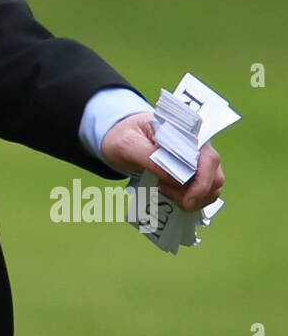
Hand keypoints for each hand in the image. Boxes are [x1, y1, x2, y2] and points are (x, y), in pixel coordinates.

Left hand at [100, 111, 224, 212]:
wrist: (120, 140)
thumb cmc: (125, 136)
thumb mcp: (128, 144)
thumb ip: (149, 157)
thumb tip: (175, 179)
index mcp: (188, 133)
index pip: (209, 158)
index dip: (201, 182)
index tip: (181, 196)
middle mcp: (199, 148)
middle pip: (215, 178)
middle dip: (195, 195)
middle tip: (164, 193)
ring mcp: (198, 164)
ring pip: (211, 190)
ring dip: (192, 200)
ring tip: (163, 193)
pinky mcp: (193, 178)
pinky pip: (201, 196)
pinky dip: (188, 202)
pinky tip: (168, 198)